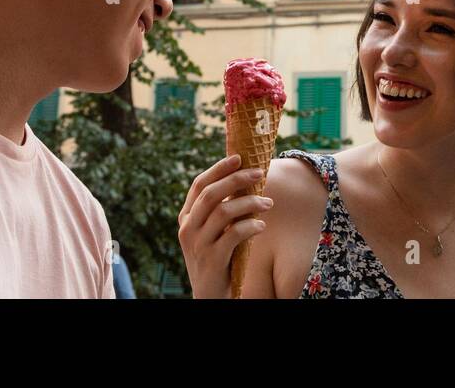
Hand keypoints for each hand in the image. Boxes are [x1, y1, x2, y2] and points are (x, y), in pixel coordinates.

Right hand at [177, 154, 272, 298]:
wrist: (210, 297)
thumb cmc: (217, 259)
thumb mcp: (211, 233)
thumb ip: (219, 211)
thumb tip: (243, 181)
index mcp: (186, 218)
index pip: (199, 185)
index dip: (218, 168)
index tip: (238, 157)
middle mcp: (188, 228)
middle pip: (211, 194)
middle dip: (236, 179)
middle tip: (259, 173)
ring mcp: (198, 245)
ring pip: (223, 212)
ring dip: (249, 203)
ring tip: (268, 203)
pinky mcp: (212, 260)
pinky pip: (234, 235)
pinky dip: (250, 226)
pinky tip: (261, 225)